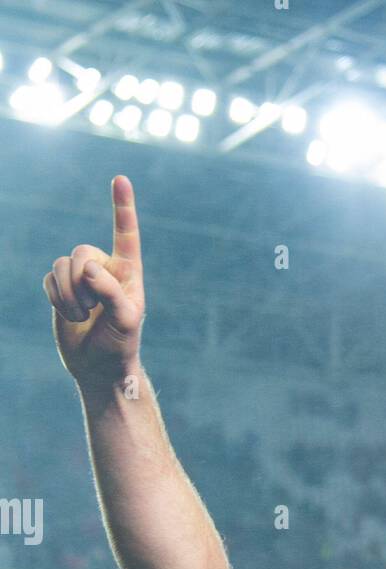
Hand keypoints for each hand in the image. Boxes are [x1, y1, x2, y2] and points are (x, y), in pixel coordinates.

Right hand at [43, 174, 145, 384]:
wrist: (98, 366)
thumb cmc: (120, 343)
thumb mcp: (125, 319)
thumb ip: (111, 291)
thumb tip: (87, 268)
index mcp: (128, 271)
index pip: (126, 234)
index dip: (122, 207)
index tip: (120, 178)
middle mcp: (104, 268)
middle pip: (82, 252)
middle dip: (82, 282)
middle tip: (91, 308)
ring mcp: (80, 277)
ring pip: (62, 265)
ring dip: (68, 294)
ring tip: (82, 315)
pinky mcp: (61, 288)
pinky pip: (49, 278)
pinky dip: (57, 298)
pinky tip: (70, 315)